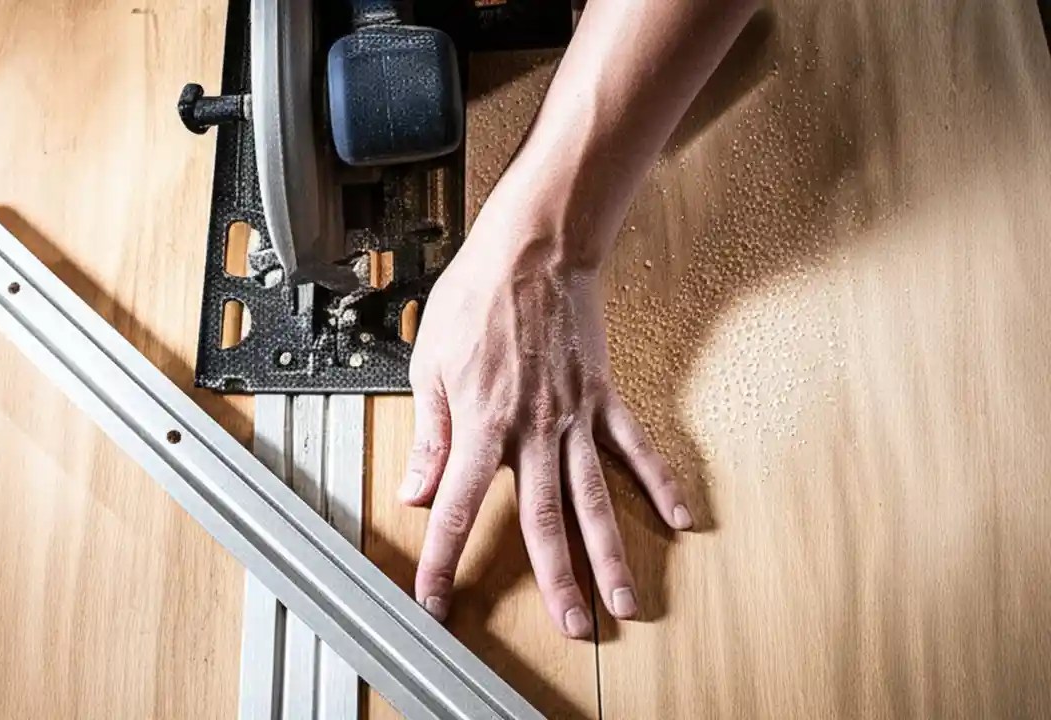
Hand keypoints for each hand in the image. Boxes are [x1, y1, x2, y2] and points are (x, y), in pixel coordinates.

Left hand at [400, 193, 692, 638]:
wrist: (533, 250)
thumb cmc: (476, 298)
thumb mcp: (430, 364)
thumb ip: (429, 434)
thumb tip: (418, 488)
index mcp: (480, 424)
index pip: (457, 506)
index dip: (445, 558)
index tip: (437, 599)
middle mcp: (531, 431)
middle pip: (543, 520)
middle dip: (555, 580)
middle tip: (571, 626)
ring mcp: (573, 417)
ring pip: (594, 498)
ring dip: (608, 554)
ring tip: (624, 601)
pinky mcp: (601, 398)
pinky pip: (634, 447)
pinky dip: (657, 483)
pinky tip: (678, 519)